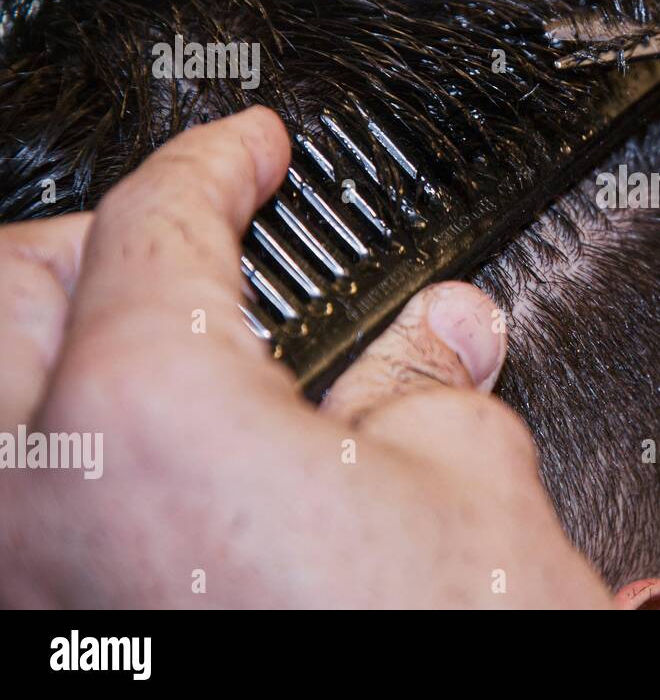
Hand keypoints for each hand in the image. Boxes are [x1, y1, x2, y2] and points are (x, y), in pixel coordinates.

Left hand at [0, 107, 608, 607]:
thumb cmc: (444, 650)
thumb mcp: (471, 487)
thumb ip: (432, 382)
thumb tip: (443, 334)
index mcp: (149, 418)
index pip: (156, 224)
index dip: (216, 164)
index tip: (246, 151)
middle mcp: (34, 502)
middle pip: (8, 289)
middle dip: (99, 239)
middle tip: (191, 238)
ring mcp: (16, 586)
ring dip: (64, 346)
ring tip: (162, 348)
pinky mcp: (45, 634)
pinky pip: (22, 503)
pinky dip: (73, 452)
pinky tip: (166, 469)